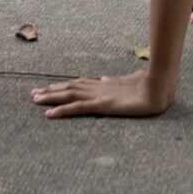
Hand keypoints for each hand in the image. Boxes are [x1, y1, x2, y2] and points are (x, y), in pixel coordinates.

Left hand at [30, 71, 169, 118]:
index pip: (79, 84)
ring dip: (51, 97)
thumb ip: (116, 82)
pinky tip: (49, 114)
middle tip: (33, 94)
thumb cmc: (150, 84)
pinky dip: (62, 110)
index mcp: (105, 84)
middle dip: (51, 91)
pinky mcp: (102, 105)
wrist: (159, 86)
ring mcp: (99, 96)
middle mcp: (99, 88)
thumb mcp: (130, 82)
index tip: (48, 88)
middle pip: (69, 88)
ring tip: (35, 99)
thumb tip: (104, 79)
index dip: (63, 86)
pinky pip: (77, 108)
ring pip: (69, 95)